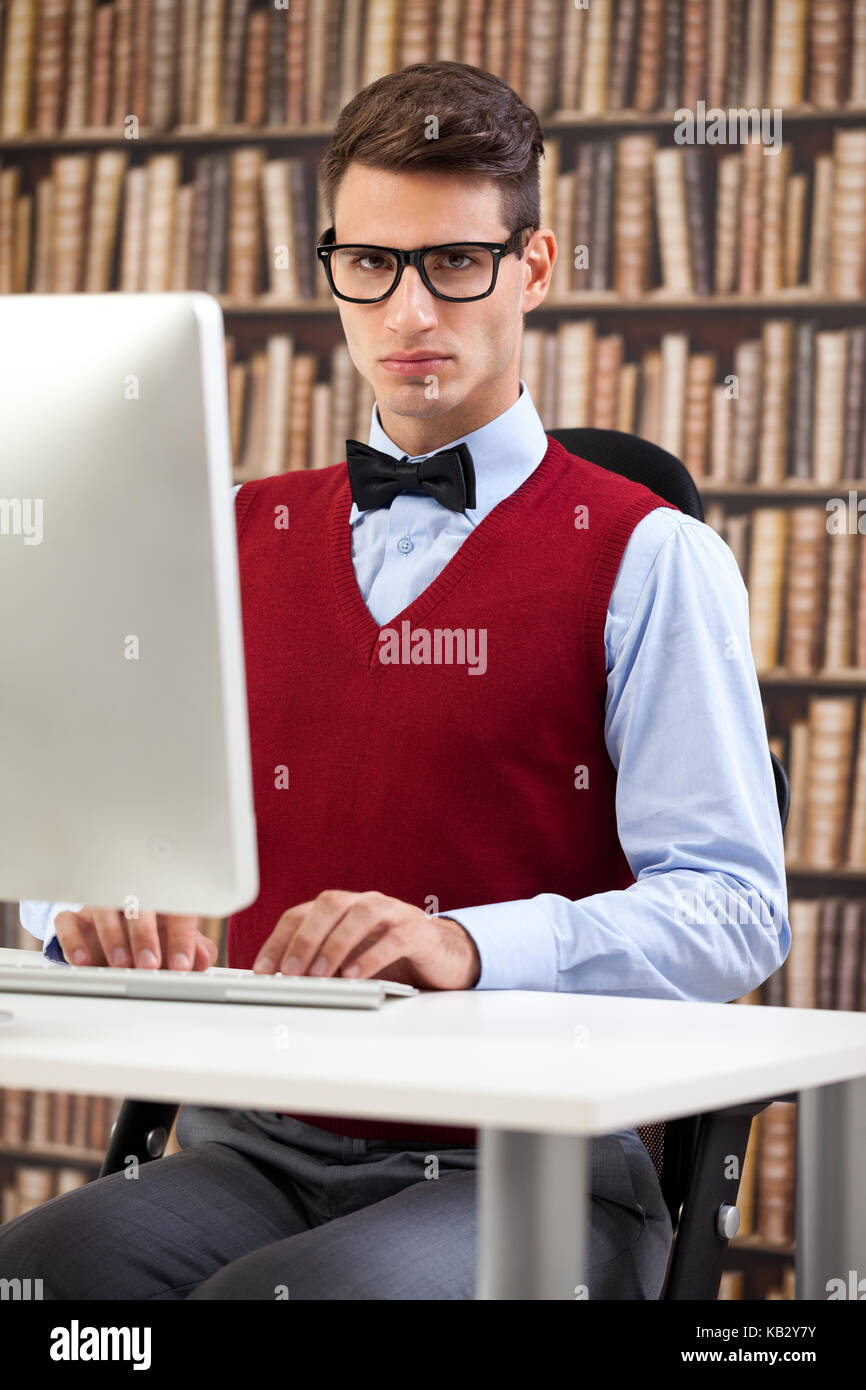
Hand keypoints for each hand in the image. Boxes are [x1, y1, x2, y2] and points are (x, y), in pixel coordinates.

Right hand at [53, 907, 217, 970]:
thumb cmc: (155, 927)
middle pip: (138, 905)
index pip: (176, 911)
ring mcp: (102, 905)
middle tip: (150, 963)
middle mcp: (132, 897)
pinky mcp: (75, 917)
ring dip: (113, 938)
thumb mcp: (178, 937)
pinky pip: (68, 922)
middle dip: (144, 936)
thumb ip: (195, 948)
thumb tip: (203, 958)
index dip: (181, 938)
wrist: (118, 922)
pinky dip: (74, 941)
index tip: (182, 964)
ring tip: (122, 964)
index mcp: (163, 897)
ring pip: (103, 910)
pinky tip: (84, 960)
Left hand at [252, 890, 481, 990]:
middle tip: (289, 972)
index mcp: (343, 908)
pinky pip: (394, 937)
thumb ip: (320, 963)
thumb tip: (280, 984)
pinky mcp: (419, 931)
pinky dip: (372, 956)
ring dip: (335, 945)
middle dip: (305, 939)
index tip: (262, 970)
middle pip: (329, 905)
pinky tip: (356, 975)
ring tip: (321, 975)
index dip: (279, 940)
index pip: (302, 914)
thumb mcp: (350, 958)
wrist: (443, 955)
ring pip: (361, 915)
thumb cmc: (391, 957)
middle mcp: (366, 903)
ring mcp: (394, 912)